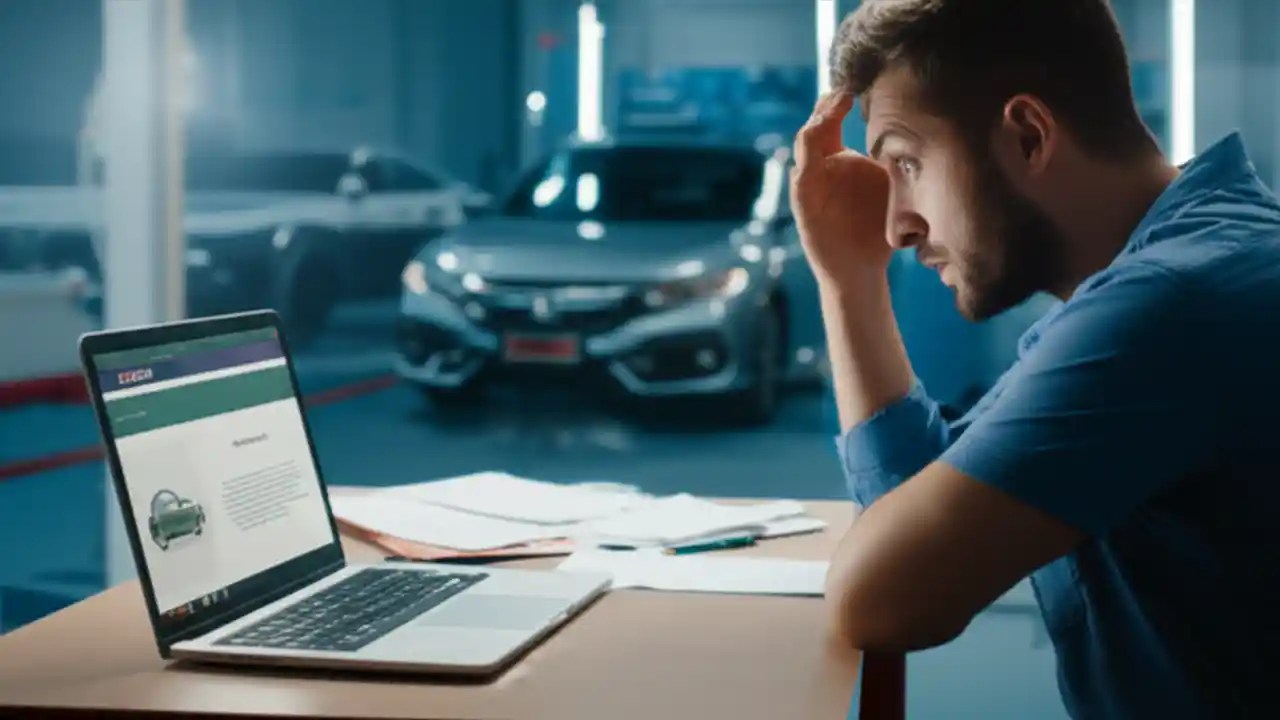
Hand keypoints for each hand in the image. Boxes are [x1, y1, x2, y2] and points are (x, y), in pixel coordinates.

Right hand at [790, 92, 892, 288]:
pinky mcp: (804, 205)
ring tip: (827, 113)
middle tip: (843, 91)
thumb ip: (894, 161)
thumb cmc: (878, 228)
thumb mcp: (891, 187)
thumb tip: (924, 126)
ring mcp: (810, 183)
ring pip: (805, 147)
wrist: (863, 269)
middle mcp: (822, 165)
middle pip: (816, 125)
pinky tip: (816, 156)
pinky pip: (801, 180)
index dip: (839, 99)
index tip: (856, 82)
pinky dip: (806, 167)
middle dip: (826, 106)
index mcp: (840, 156)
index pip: (832, 118)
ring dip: (814, 128)